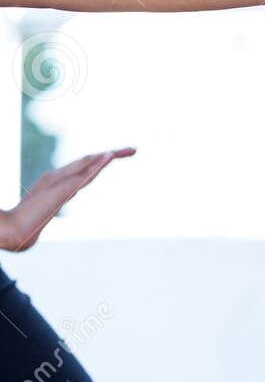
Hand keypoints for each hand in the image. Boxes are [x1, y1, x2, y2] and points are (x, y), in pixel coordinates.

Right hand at [0, 148, 134, 251]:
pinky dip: (98, 163)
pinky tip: (110, 156)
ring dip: (110, 156)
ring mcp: (59, 181)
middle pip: (89, 161)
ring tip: (129, 150)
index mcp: (53, 183)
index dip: (99, 161)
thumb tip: (36, 230)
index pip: (81, 167)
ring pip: (89, 163)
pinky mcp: (62, 188)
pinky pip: (84, 172)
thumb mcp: (39, 219)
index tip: (116, 154)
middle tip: (134, 149)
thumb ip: (44, 213)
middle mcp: (57, 177)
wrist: (13, 232)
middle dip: (112, 154)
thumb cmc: (23, 229)